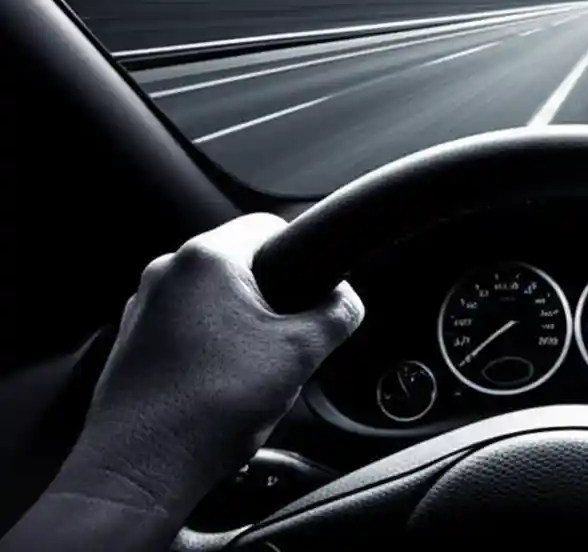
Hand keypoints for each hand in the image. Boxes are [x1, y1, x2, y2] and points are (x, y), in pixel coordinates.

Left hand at [66, 213, 363, 517]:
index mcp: (207, 259)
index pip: (270, 226)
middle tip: (287, 345)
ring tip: (252, 374)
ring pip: (214, 300)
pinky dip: (211, 349)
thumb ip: (337, 314)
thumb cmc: (210, 408)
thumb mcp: (300, 354)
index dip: (304, 258)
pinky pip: (187, 329)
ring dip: (241, 327)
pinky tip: (221, 389)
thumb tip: (346, 302)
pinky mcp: (133, 342)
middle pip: (242, 265)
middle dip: (272, 301)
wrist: (142, 469)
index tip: (315, 293)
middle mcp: (166, 272)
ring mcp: (143, 307)